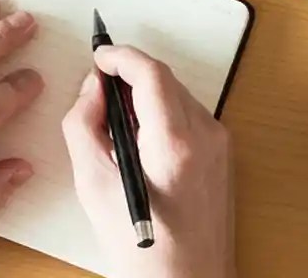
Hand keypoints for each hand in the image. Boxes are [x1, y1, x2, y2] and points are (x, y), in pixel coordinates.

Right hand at [63, 46, 236, 277]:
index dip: (120, 56)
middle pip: (164, 80)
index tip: (98, 55)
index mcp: (176, 143)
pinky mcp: (223, 155)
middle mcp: (206, 137)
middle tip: (97, 93)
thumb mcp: (93, 185)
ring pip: (176, 96)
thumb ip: (84, 126)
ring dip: (144, 98)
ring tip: (116, 129)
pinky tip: (140, 146)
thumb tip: (90, 88)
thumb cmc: (145, 252)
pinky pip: (188, 117)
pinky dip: (161, 117)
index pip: (150, 73)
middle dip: (128, 77)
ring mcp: (220, 145)